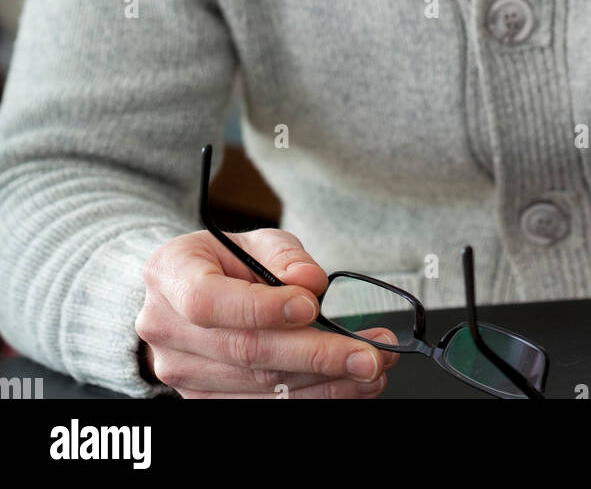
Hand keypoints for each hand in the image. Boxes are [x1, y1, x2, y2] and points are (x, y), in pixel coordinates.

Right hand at [135, 228, 399, 398]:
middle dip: (315, 354)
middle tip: (368, 353)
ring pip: (260, 386)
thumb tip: (310, 283)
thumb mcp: (252, 240)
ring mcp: (182, 373)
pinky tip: (347, 384)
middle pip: (244, 351)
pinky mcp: (204, 401)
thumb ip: (283, 256)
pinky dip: (312, 396)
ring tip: (371, 367)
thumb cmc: (226, 261)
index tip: (311, 307)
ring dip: (325, 382)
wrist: (192, 291)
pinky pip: (263, 405)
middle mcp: (166, 329)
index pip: (207, 301)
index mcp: (170, 274)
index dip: (261, 307)